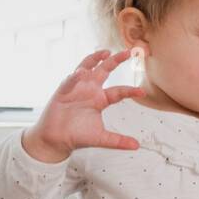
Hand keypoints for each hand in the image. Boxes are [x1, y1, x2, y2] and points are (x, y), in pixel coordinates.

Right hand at [23, 49, 145, 161]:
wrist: (56, 140)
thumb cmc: (77, 136)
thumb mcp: (101, 138)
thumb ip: (118, 141)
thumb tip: (136, 146)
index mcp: (101, 100)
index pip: (119, 92)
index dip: (130, 91)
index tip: (142, 92)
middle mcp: (90, 90)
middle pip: (105, 71)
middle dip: (115, 61)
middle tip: (128, 52)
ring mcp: (77, 88)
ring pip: (87, 68)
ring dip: (94, 59)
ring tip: (105, 52)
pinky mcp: (63, 91)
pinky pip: (70, 81)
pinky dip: (75, 77)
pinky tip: (81, 74)